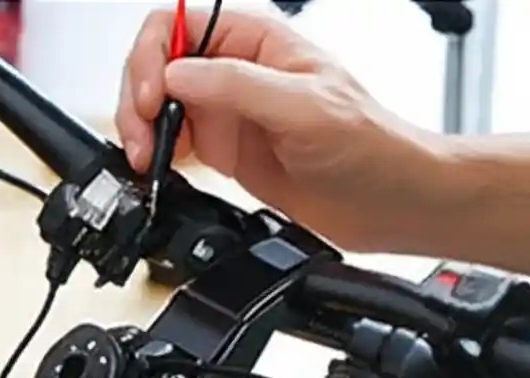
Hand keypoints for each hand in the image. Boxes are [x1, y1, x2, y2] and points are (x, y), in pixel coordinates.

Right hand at [117, 7, 447, 251]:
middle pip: (157, 64)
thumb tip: (179, 76)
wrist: (389, 202)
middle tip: (144, 135)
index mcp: (257, 39)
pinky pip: (172, 143)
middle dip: (140, 96)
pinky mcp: (225, 151)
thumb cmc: (371, 145)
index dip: (153, 55)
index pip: (177, 23)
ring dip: (141, 128)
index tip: (156, 96)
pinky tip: (159, 170)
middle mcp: (236, 70)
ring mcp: (228, 111)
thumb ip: (238, 87)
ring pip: (159, 105)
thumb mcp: (305, 107)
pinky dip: (156, 155)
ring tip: (146, 159)